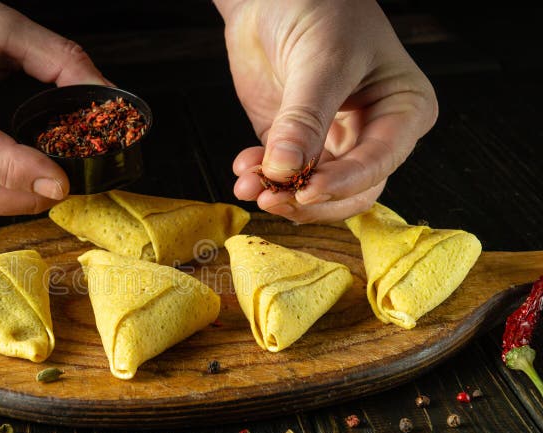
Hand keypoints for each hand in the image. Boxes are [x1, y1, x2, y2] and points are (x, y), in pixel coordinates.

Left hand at [216, 0, 437, 222]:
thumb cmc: (320, 7)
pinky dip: (261, 180)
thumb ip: (304, 118)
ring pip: (314, 191)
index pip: (379, 163)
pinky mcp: (296, 144)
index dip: (342, 184)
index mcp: (404, 110)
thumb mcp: (321, 61)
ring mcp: (333, 141)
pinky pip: (283, 177)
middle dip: (309, 199)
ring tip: (247, 185)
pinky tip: (243, 170)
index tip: (305, 190)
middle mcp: (374, 133)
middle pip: (350, 190)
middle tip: (270, 198)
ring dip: (279, 194)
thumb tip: (286, 170)